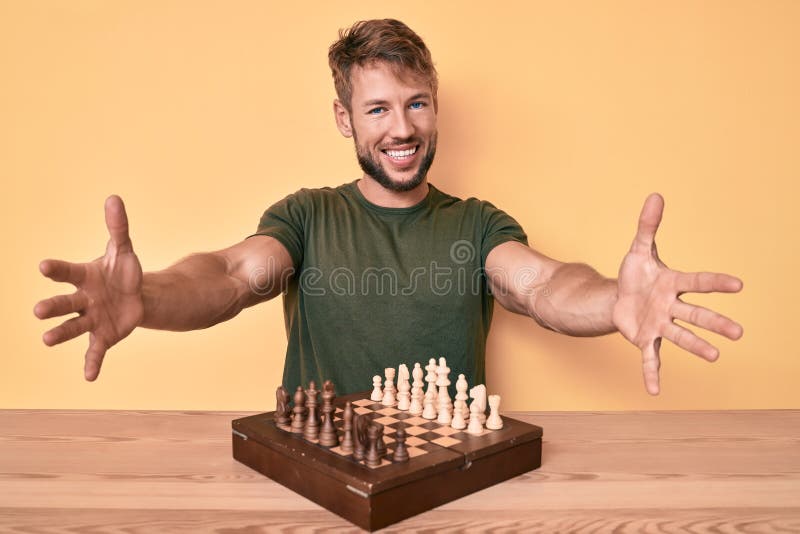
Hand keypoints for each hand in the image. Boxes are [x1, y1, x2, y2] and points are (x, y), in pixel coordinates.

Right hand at [34, 195, 143, 380]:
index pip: (67, 272)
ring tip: (46, 340)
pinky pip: (95, 351)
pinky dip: (92, 363)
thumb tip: (114, 198)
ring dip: (60, 334)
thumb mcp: (123, 249)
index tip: (43, 266)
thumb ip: (118, 227)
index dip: (57, 269)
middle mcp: (82, 299)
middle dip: (52, 306)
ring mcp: (91, 319)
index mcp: (83, 277)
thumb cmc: (122, 272)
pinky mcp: (104, 336)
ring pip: (73, 327)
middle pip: (64, 303)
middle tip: (38, 311)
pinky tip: (89, 377)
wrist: (134, 295)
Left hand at [612, 194, 742, 394]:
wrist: (618, 296)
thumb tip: (655, 195)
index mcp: (673, 284)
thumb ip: (648, 225)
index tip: (738, 285)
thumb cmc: (636, 274)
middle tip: (739, 332)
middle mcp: (671, 307)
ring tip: (716, 358)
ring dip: (697, 347)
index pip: (698, 282)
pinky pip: (650, 358)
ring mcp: (660, 325)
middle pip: (696, 315)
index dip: (716, 283)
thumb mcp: (639, 249)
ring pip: (680, 337)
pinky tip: (654, 391)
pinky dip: (652, 374)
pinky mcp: (645, 339)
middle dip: (715, 323)